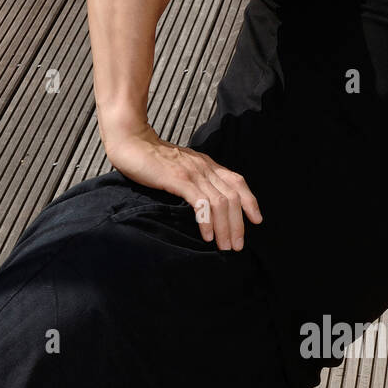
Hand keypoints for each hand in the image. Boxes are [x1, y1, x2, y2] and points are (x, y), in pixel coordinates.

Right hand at [105, 123, 261, 246]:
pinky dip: (207, 221)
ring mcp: (193, 173)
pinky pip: (201, 202)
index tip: (257, 220)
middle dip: (238, 224)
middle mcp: (205, 167)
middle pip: (233, 197)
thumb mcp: (182, 166)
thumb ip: (195, 179)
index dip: (250, 201)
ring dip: (225, 227)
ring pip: (221, 202)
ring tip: (225, 246)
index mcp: (208, 164)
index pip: (238, 181)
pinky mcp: (178, 179)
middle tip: (237, 246)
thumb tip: (205, 201)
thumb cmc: (151, 158)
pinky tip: (207, 235)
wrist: (130, 141)